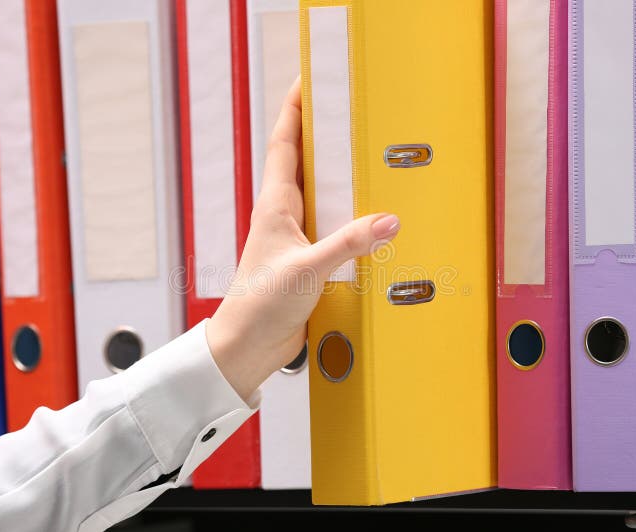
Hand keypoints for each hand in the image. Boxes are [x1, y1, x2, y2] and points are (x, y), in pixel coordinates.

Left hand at [205, 77, 400, 400]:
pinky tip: (373, 222)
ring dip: (341, 178)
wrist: (247, 346)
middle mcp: (284, 216)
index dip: (295, 110)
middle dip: (324, 135)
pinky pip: (332, 228)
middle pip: (305, 163)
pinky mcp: (307, 260)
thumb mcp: (307, 269)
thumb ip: (348, 244)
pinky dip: (351, 219)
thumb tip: (388, 220)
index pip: (284, 144)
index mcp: (275, 205)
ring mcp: (296, 238)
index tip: (309, 80)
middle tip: (351, 112)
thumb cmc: (259, 304)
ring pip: (321, 196)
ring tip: (371, 159)